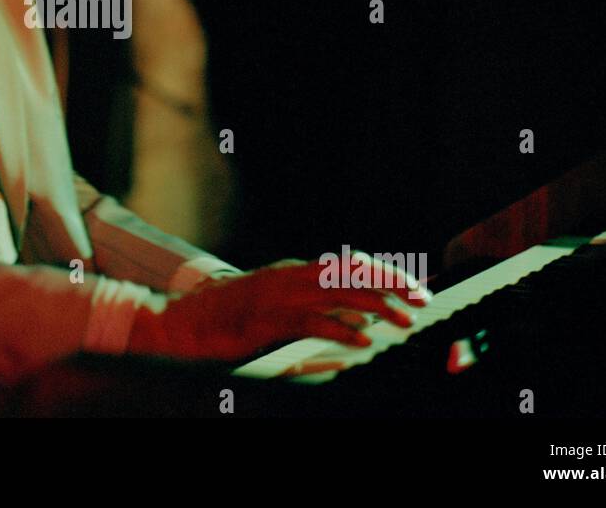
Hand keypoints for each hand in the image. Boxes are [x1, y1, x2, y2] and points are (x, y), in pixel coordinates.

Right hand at [126, 256, 430, 362]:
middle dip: (392, 283)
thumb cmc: (230, 320)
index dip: (387, 273)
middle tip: (422, 300)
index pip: (352, 264)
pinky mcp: (268, 320)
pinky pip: (312, 323)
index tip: (414, 289)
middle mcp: (292, 277)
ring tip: (403, 322)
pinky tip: (363, 341)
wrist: (183, 321)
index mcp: (296, 273)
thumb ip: (319, 313)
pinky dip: (341, 330)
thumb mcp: (281, 311)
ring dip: (377, 306)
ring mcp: (280, 296)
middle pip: (353, 272)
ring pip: (339, 292)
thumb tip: (361, 320)